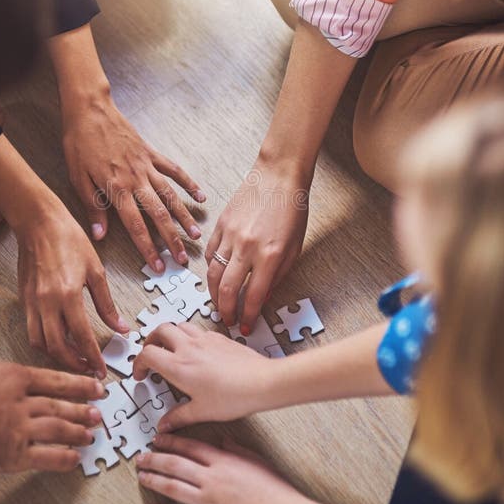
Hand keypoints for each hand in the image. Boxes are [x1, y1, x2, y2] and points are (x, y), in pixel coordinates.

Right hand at [0, 358, 104, 472]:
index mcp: (15, 378)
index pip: (56, 379)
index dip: (79, 384)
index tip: (96, 386)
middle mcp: (24, 403)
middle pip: (61, 405)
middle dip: (83, 409)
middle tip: (98, 412)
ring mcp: (22, 430)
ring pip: (59, 429)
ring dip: (77, 432)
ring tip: (90, 435)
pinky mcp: (15, 455)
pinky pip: (46, 457)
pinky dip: (63, 459)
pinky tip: (74, 459)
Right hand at [16, 200, 128, 374]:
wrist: (38, 222)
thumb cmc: (68, 239)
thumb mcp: (96, 270)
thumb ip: (106, 303)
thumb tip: (119, 326)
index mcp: (68, 294)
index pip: (81, 337)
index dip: (92, 357)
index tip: (101, 369)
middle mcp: (46, 302)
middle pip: (57, 348)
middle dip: (73, 365)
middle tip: (88, 370)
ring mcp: (31, 302)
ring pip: (39, 343)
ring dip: (56, 357)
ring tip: (74, 360)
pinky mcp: (23, 300)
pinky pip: (31, 330)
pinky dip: (44, 343)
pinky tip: (58, 342)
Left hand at [62, 89, 205, 271]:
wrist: (90, 110)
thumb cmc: (79, 144)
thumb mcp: (77, 178)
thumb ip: (92, 206)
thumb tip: (100, 234)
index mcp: (116, 189)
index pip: (136, 226)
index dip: (148, 248)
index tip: (159, 265)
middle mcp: (136, 179)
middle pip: (159, 214)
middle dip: (172, 239)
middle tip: (184, 258)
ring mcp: (147, 166)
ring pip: (170, 195)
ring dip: (184, 216)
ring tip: (196, 234)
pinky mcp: (152, 153)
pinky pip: (174, 170)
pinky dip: (188, 183)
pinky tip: (200, 196)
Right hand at [133, 323, 271, 429]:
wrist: (262, 382)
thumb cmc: (234, 396)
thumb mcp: (201, 412)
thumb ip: (178, 417)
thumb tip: (165, 424)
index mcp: (178, 366)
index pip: (147, 354)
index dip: (138, 363)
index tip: (141, 374)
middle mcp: (189, 347)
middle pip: (159, 331)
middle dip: (150, 340)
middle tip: (151, 353)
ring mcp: (205, 339)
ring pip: (178, 325)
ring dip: (169, 334)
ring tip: (170, 348)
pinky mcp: (219, 337)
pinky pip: (198, 329)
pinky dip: (190, 335)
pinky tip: (196, 349)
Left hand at [136, 434, 300, 503]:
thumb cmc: (274, 489)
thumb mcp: (256, 461)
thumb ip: (236, 449)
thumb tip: (222, 440)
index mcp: (223, 461)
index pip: (190, 447)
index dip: (171, 442)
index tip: (157, 439)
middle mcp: (211, 479)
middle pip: (175, 465)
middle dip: (154, 459)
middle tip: (141, 457)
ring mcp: (208, 503)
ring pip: (173, 489)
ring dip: (154, 481)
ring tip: (142, 477)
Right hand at [206, 160, 308, 331]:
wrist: (279, 176)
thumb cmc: (292, 211)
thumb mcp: (293, 248)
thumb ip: (277, 276)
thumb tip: (261, 298)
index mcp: (269, 255)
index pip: (254, 297)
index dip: (248, 317)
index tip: (246, 327)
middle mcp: (247, 247)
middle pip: (227, 290)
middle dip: (226, 311)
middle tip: (227, 320)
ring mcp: (230, 235)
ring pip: (213, 274)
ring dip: (214, 294)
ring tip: (218, 304)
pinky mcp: (220, 224)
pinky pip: (209, 253)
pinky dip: (210, 269)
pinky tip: (216, 277)